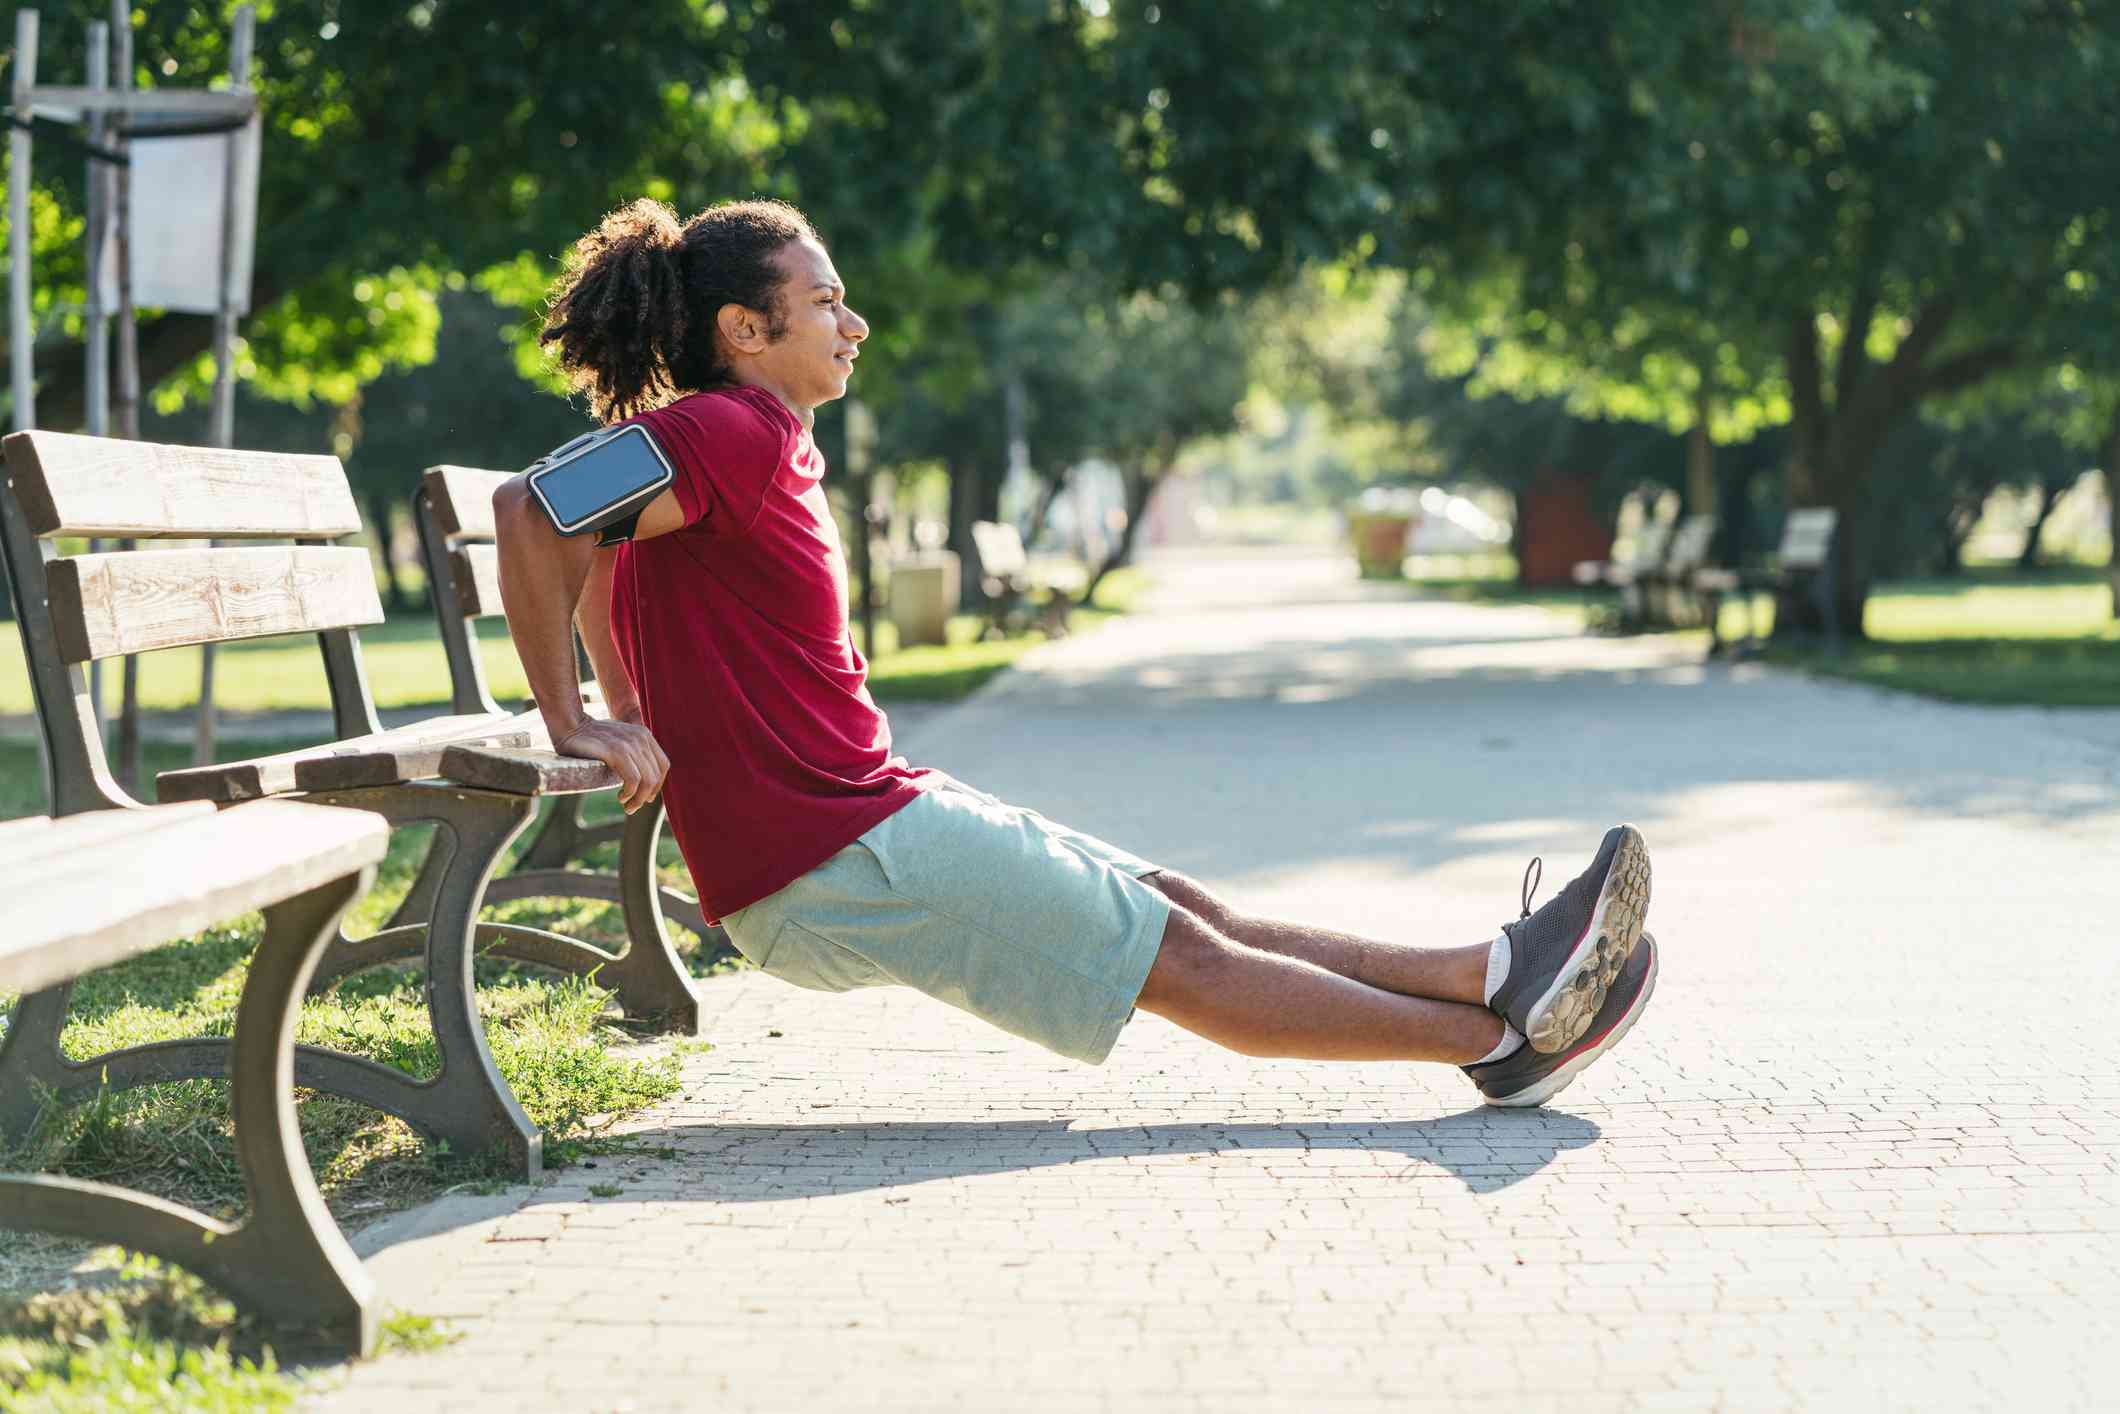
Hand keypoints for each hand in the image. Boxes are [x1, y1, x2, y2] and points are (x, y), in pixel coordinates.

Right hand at [554, 717, 669, 814]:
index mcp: (644, 735)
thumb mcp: (620, 742)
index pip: (663, 765)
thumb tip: (644, 782)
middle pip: (656, 775)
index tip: (646, 797)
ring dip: (638, 799)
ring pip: (647, 780)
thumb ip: (633, 755)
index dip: (657, 784)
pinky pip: (633, 779)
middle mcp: (641, 738)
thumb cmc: (592, 739)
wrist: (570, 726)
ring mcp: (629, 744)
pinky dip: (630, 793)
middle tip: (632, 807)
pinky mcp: (616, 752)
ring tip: (627, 806)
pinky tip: (621, 797)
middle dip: (646, 796)